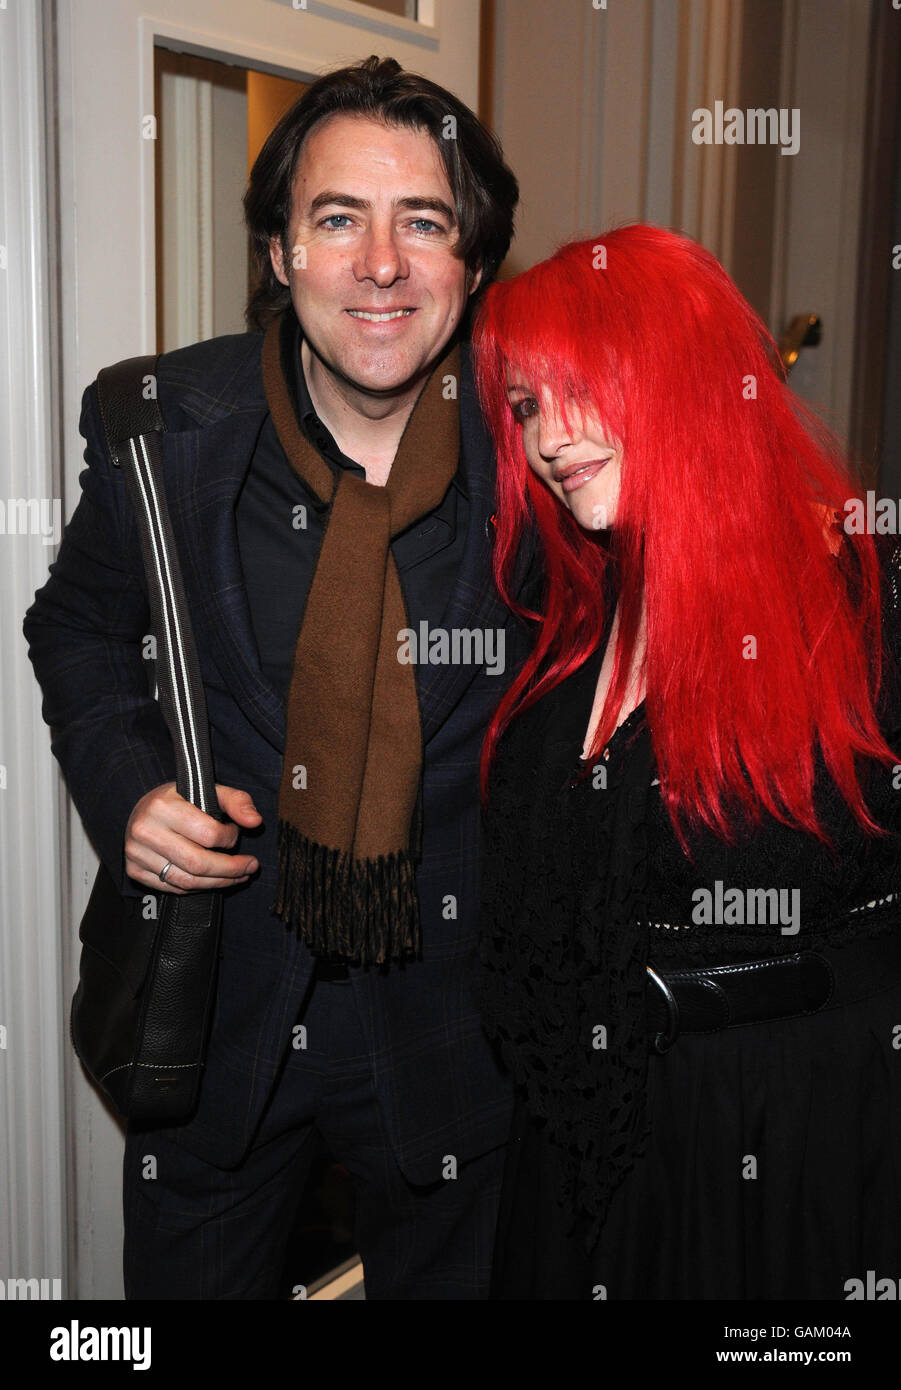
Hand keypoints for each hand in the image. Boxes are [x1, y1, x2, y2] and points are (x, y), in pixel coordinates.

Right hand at [124, 782, 261, 892]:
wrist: (142, 809)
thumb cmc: (179, 800)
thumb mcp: (208, 790)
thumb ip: (236, 801)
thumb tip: (255, 821)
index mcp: (163, 807)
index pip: (208, 834)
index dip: (231, 838)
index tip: (236, 833)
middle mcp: (146, 831)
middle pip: (198, 863)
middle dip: (231, 869)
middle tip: (250, 867)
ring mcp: (137, 853)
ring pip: (187, 881)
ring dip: (218, 883)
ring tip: (237, 876)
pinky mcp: (135, 870)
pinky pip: (173, 888)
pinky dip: (198, 888)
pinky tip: (212, 880)